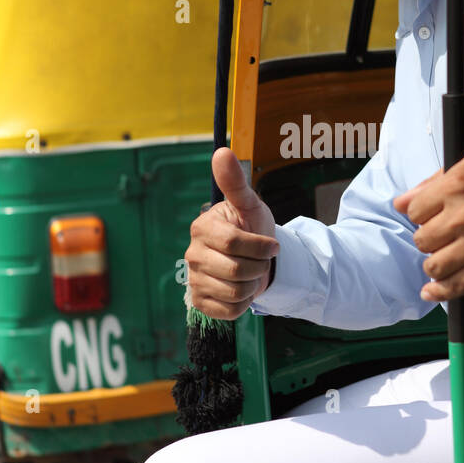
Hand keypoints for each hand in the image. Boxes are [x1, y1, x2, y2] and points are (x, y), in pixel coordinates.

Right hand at [185, 148, 278, 319]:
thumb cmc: (253, 228)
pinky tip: (242, 288)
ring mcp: (193, 280)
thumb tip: (222, 152)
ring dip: (254, 284)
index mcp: (202, 228)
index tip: (272, 245)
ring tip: (252, 273)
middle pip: (236, 269)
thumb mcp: (250, 204)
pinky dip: (245, 302)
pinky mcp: (200, 302)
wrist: (257, 258)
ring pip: (235, 292)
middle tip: (261, 260)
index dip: (261, 246)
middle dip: (259, 266)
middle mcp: (192, 254)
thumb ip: (236, 183)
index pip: (234, 243)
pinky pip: (230, 310)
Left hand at [392, 150, 463, 301]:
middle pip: (421, 240)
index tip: (431, 215)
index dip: (420, 213)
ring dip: (435, 262)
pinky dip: (438, 292)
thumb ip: (434, 182)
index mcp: (456, 186)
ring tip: (445, 255)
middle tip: (443, 234)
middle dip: (429, 237)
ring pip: (433, 266)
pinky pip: (455, 288)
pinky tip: (431, 290)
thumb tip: (400, 202)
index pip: (414, 211)